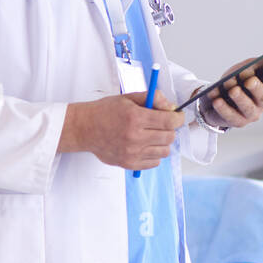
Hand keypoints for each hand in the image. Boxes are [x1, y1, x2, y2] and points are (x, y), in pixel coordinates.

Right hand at [66, 91, 185, 170]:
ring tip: (153, 135)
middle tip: (163, 124)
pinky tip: (146, 145)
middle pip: (170, 137)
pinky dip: (154, 154)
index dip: (178, 118)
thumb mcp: (129, 98)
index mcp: (135, 118)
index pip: (170, 121)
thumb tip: (171, 107)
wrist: (84, 128)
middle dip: (170, 129)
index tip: (177, 116)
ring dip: (163, 142)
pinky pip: (154, 162)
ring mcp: (132, 153)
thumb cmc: (105, 111)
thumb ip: (152, 98)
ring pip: (164, 151)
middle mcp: (134, 137)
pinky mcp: (128, 164)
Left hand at [202, 52, 262, 129]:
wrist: (216, 99)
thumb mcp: (246, 68)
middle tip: (249, 80)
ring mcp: (252, 114)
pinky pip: (230, 115)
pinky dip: (223, 108)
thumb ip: (260, 63)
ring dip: (240, 98)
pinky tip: (217, 100)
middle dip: (256, 87)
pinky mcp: (238, 122)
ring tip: (232, 90)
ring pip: (247, 107)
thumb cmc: (235, 81)